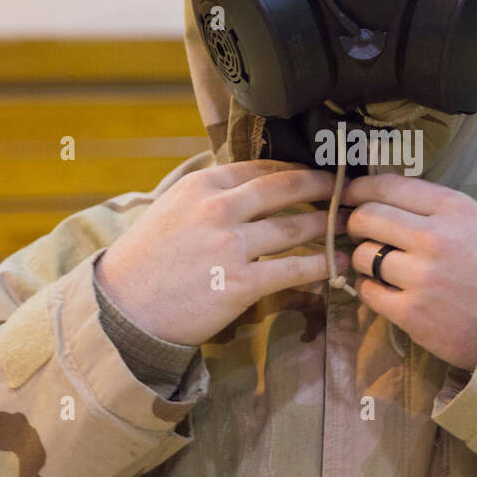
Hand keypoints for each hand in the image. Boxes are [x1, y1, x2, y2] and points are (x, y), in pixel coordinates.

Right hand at [95, 160, 348, 346]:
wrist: (125, 309)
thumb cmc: (147, 260)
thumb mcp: (172, 208)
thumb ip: (210, 194)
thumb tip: (250, 184)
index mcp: (203, 186)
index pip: (263, 167)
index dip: (298, 168)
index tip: (320, 171)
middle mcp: (219, 209)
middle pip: (287, 188)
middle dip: (324, 187)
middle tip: (349, 189)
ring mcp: (231, 246)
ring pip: (296, 227)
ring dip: (329, 225)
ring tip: (351, 224)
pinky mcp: (241, 283)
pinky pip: (294, 269)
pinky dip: (321, 265)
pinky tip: (337, 263)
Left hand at [342, 174, 476, 370]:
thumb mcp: (473, 219)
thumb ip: (431, 205)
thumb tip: (379, 193)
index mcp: (451, 209)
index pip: (389, 186)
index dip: (361, 189)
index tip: (351, 194)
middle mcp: (434, 238)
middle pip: (367, 218)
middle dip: (357, 223)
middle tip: (361, 231)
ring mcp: (421, 277)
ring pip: (364, 255)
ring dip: (366, 258)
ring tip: (381, 265)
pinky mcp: (412, 312)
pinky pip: (368, 291)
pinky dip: (371, 288)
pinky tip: (386, 289)